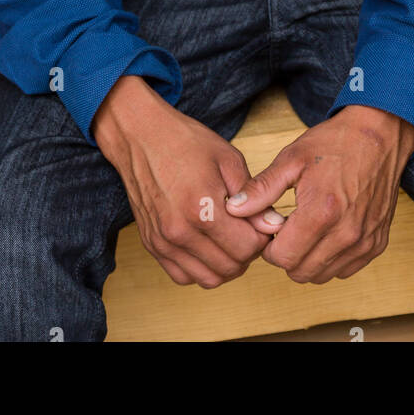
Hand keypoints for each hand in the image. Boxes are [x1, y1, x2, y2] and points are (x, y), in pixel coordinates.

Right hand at [93, 76, 285, 287]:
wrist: (140, 136)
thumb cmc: (184, 142)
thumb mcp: (228, 159)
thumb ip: (253, 196)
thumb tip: (273, 224)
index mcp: (202, 209)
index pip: (247, 248)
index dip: (261, 236)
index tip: (260, 221)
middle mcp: (180, 231)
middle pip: (230, 268)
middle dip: (247, 252)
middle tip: (247, 229)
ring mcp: (163, 241)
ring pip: (208, 279)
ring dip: (226, 264)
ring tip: (228, 238)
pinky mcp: (151, 245)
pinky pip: (183, 276)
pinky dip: (201, 268)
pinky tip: (206, 245)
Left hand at [224, 104, 413, 283]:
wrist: (379, 134)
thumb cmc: (335, 143)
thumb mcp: (292, 159)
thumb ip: (261, 188)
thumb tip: (233, 208)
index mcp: (321, 213)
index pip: (282, 258)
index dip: (270, 246)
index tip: (272, 228)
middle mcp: (346, 234)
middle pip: (301, 272)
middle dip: (287, 254)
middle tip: (288, 228)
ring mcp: (364, 241)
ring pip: (323, 275)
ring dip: (309, 259)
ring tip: (308, 228)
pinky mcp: (377, 244)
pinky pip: (346, 269)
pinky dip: (332, 258)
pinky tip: (328, 232)